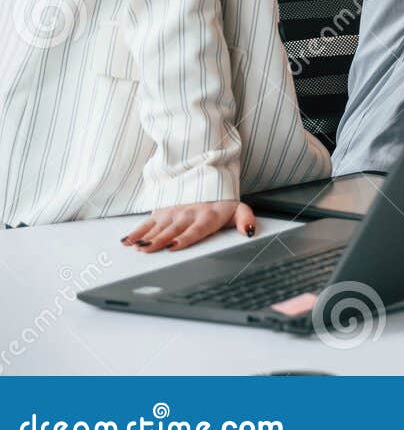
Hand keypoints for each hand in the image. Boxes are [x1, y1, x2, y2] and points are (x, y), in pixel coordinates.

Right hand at [121, 200, 255, 252]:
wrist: (207, 180)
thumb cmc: (222, 203)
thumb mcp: (238, 209)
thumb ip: (245, 219)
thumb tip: (250, 231)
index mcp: (207, 216)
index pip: (196, 229)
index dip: (185, 238)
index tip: (174, 245)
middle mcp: (188, 214)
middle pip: (173, 230)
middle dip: (160, 240)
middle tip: (148, 249)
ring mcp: (173, 213)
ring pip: (158, 227)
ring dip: (146, 237)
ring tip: (137, 246)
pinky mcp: (162, 212)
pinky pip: (147, 222)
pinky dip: (136, 231)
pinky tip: (127, 241)